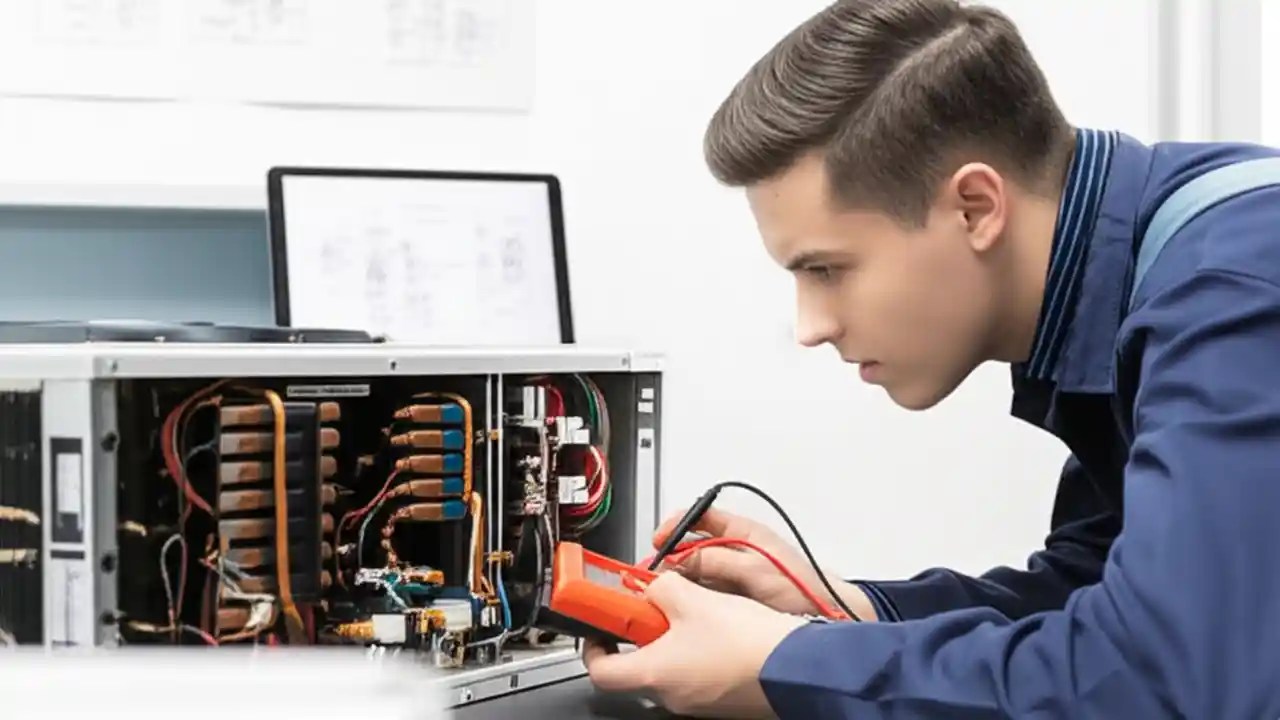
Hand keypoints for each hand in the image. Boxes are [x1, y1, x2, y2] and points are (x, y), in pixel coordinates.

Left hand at [583, 571, 805, 717]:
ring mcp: (698, 701)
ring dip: (674, 636)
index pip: (600, 670)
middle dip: (643, 629)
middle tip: (653, 603)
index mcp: (653, 675)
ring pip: (671, 665)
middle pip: (638, 663)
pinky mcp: (722, 698)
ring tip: (696, 609)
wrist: (799, 668)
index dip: (594, 644)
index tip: (601, 623)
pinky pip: (698, 671)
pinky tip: (719, 627)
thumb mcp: (694, 599)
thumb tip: (651, 585)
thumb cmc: (748, 644)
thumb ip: (662, 587)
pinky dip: (698, 648)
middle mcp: (672, 696)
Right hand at [653, 507, 876, 619]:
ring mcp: (729, 576)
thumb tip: (680, 558)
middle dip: (668, 557)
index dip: (675, 525)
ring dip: (675, 580)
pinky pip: (700, 595)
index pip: (698, 517)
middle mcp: (731, 550)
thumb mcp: (753, 568)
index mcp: (740, 531)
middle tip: (653, 571)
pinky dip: (687, 599)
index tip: (658, 538)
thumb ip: (715, 558)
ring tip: (662, 591)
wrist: (825, 617)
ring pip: (691, 573)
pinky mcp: (729, 601)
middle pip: (688, 546)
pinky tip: (679, 606)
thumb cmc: (801, 585)